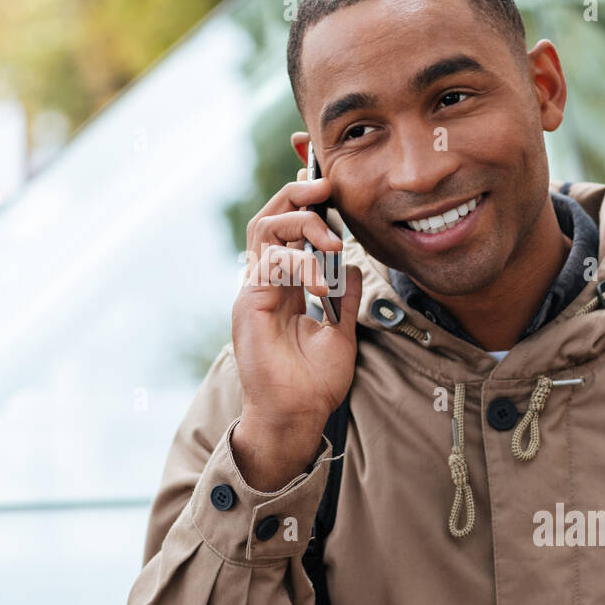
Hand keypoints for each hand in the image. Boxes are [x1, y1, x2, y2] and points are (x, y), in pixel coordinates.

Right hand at [230, 168, 362, 489]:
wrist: (296, 416)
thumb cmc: (314, 382)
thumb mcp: (341, 331)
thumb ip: (345, 297)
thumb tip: (355, 266)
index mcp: (285, 286)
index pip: (287, 230)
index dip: (302, 202)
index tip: (328, 188)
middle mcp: (265, 282)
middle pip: (269, 218)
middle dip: (296, 195)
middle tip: (326, 189)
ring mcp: (254, 291)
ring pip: (264, 230)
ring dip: (301, 223)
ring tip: (331, 241)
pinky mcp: (249, 304)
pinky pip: (270, 263)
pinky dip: (302, 263)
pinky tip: (323, 284)